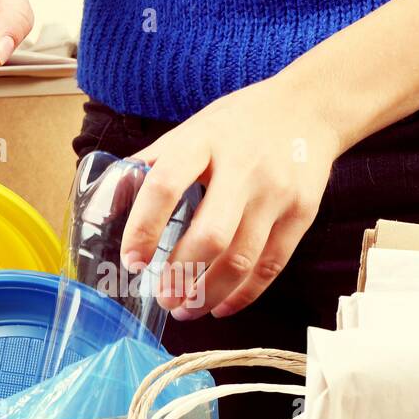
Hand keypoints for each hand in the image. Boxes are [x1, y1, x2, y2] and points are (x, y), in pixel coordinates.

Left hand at [122, 76, 340, 319]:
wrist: (309, 109)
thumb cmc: (239, 125)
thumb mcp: (193, 130)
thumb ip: (154, 164)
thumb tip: (109, 204)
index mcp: (203, 141)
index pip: (165, 185)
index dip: (144, 227)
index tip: (132, 260)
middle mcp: (243, 167)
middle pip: (211, 235)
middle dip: (181, 275)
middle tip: (162, 298)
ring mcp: (276, 193)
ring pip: (241, 259)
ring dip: (208, 294)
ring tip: (186, 309)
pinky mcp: (302, 214)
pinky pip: (270, 266)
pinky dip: (243, 294)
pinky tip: (221, 305)